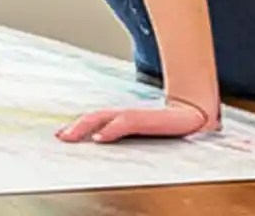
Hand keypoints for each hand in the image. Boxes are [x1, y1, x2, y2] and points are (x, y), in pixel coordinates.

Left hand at [56, 99, 218, 142]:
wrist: (194, 115)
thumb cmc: (166, 125)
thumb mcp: (141, 129)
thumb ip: (122, 134)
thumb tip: (100, 140)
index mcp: (121, 117)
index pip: (95, 119)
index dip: (77, 126)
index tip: (60, 135)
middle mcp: (126, 114)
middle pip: (95, 116)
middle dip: (76, 126)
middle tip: (61, 136)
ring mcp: (137, 116)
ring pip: (106, 117)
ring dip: (87, 126)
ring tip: (72, 135)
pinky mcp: (151, 119)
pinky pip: (127, 123)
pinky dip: (112, 129)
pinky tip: (100, 136)